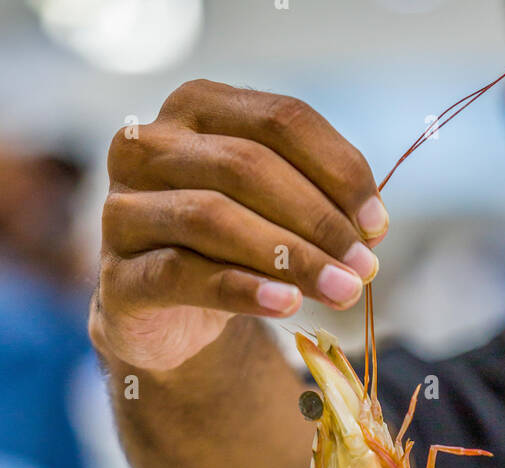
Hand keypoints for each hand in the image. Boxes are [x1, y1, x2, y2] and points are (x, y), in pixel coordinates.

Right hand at [90, 79, 388, 370]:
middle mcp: (150, 147)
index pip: (279, 120)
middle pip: (247, 166)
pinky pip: (183, 274)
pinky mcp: (118, 275)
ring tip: (342, 290)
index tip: (378, 225)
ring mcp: (124, 209)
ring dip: (290, 257)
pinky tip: (287, 304)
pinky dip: (244, 289)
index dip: (338, 170)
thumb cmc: (228, 248)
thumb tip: (370, 228)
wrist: (167, 314)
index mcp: (195, 109)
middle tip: (365, 267)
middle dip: (319, 220)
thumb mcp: (274, 211)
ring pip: (213, 218)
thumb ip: (316, 203)